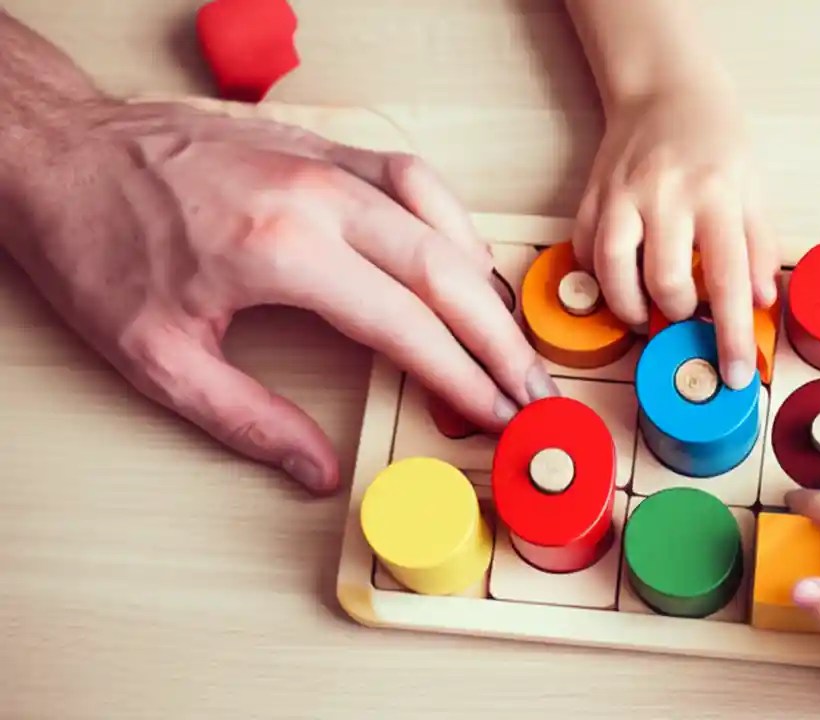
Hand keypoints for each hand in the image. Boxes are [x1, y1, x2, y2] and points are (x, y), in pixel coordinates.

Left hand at [3, 100, 555, 493]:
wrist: (56, 153)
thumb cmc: (96, 245)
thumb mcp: (159, 358)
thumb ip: (249, 420)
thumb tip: (315, 471)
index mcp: (283, 251)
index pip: (407, 324)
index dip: (463, 377)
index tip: (496, 413)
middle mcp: (317, 197)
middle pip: (445, 270)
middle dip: (500, 338)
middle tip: (533, 387)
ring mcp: (321, 161)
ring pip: (437, 214)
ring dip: (483, 279)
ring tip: (507, 335)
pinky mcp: (315, 144)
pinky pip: (408, 174)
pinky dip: (449, 217)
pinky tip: (459, 253)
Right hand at [570, 88, 778, 387]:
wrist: (665, 87)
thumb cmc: (717, 141)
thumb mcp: (754, 188)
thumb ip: (758, 246)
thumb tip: (762, 303)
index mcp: (717, 194)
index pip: (729, 279)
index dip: (733, 334)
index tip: (736, 374)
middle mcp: (666, 195)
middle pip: (665, 282)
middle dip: (678, 314)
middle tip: (686, 314)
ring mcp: (622, 194)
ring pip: (614, 272)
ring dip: (631, 307)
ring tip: (646, 311)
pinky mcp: (592, 194)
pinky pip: (586, 251)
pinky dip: (599, 277)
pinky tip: (618, 279)